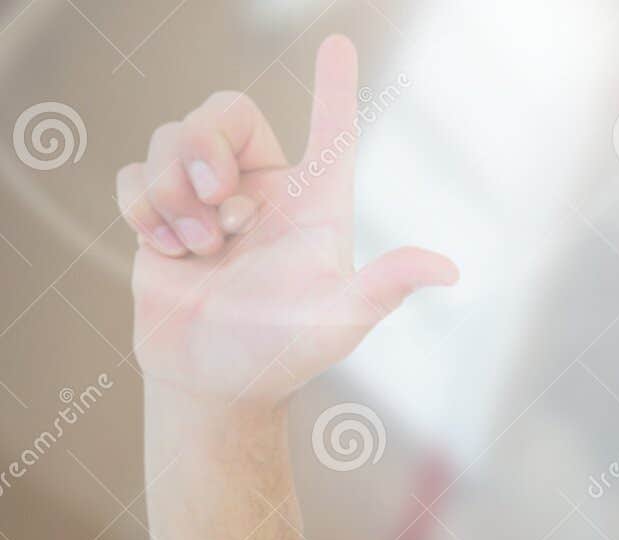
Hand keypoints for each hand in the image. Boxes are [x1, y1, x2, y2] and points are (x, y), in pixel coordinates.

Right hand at [118, 34, 457, 406]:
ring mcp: (207, 197)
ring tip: (198, 247)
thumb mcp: (339, 319)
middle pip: (224, 110)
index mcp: (312, 203)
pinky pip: (132, 173)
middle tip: (214, 198)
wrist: (216, 381)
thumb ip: (385, 286)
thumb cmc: (285, 352)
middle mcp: (262, 190)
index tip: (338, 43)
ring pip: (171, 138)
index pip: (329, 132)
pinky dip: (143, 210)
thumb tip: (448, 270)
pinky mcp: (160, 212)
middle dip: (204, 145)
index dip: (334, 87)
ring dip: (174, 194)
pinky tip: (170, 252)